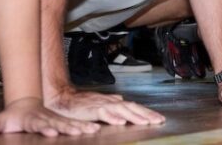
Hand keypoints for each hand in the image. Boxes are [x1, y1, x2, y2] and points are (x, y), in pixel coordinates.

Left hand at [0, 97, 96, 136]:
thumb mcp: (2, 119)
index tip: (52, 132)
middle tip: (76, 132)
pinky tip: (94, 129)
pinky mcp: (61, 121)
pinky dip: (84, 126)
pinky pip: (74, 124)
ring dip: (80, 127)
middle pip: (58, 123)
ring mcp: (55, 119)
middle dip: (67, 127)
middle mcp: (46, 118)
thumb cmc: (14, 115)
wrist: (24, 103)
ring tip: (91, 130)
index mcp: (32, 118)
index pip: (39, 124)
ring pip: (69, 123)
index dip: (45, 128)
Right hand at [46, 84, 164, 125]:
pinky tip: (121, 122)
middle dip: (146, 114)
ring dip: (134, 116)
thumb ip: (111, 103)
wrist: (62, 98)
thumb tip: (122, 100)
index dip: (146, 112)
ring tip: (145, 123)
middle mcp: (110, 101)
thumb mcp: (99, 104)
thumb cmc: (80, 103)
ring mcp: (101, 104)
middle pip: (132, 107)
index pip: (134, 107)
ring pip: (121, 109)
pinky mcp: (91, 109)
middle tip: (159, 121)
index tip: (159, 119)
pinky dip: (112, 117)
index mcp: (113, 102)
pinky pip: (103, 113)